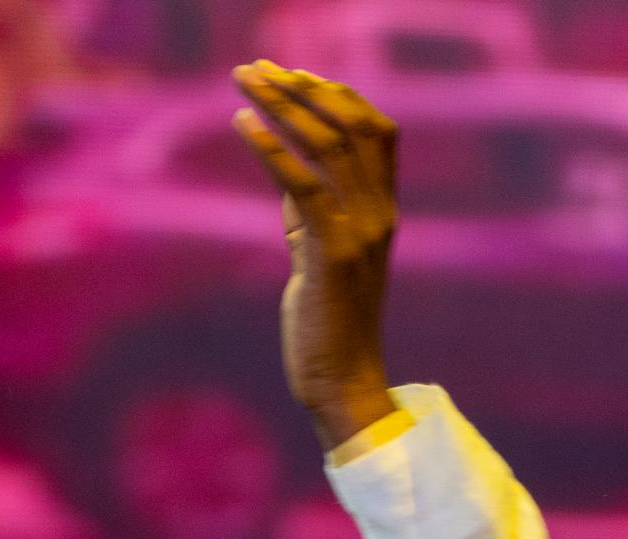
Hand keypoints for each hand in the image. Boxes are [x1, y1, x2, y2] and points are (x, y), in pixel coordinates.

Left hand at [232, 63, 399, 450]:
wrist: (341, 384)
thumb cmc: (327, 325)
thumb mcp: (320, 256)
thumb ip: (311, 215)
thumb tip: (286, 174)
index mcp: (384, 212)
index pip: (377, 130)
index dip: (336, 95)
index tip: (293, 75)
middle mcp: (381, 214)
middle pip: (352, 124)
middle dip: (302, 87)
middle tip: (257, 66)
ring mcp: (362, 232)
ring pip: (329, 144)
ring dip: (282, 104)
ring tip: (244, 80)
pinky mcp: (333, 253)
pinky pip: (303, 184)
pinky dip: (270, 148)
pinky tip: (243, 124)